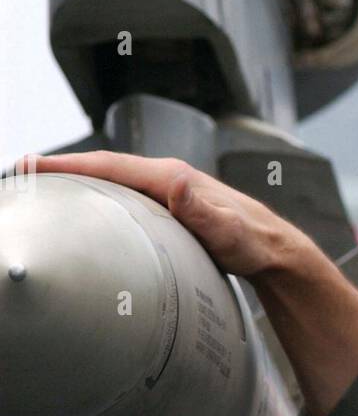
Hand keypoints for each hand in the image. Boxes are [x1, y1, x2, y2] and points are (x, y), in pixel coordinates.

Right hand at [22, 152, 310, 279]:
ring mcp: (167, 191)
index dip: (68, 165)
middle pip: (104, 169)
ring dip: (77, 182)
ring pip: (113, 182)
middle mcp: (166, 178)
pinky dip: (98, 196)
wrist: (274, 250)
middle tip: (21, 175)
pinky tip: (84, 209)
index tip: (32, 165)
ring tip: (41, 189)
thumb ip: (205, 212)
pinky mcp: (169, 206)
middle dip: (61, 169)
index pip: (110, 166)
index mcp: (171, 177)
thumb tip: (180, 185)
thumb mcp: (230, 232)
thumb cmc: (253, 244)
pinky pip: (124, 197)